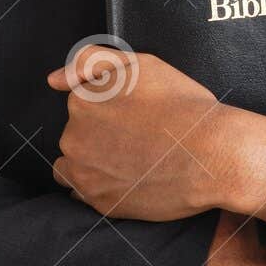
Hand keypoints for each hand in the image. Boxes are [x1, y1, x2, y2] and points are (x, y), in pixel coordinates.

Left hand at [46, 46, 232, 220]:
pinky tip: (128, 179)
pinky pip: (84, 194)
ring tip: (131, 161)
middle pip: (77, 136)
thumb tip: (52, 81)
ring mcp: (85, 173)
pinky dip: (100, 187)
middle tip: (141, 138)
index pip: (82, 105)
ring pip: (74, 166)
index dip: (110, 110)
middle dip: (100, 137)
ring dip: (93, 163)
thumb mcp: (140, 64)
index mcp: (82, 101)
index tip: (135, 116)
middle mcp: (74, 137)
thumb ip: (90, 61)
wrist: (213, 154)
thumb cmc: (183, 106)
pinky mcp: (100, 203)